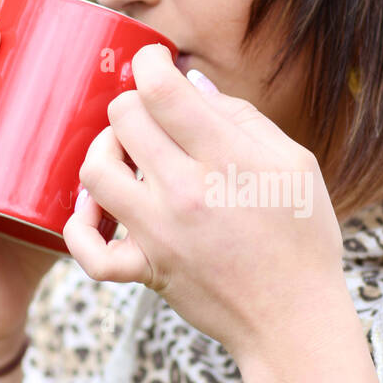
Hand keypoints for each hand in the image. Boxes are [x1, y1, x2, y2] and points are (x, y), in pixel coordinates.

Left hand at [62, 44, 343, 362]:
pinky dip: (80, 230)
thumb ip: (243, 118)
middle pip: (123, 118)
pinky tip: (94, 212)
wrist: (294, 318)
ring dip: (104, 151)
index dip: (151, 64)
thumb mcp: (295, 165)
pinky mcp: (145, 270)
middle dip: (133, 104)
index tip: (157, 67)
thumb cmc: (302, 238)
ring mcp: (159, 233)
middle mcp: (186, 191)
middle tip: (150, 116)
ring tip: (126, 156)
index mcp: (227, 158)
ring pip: (94, 171)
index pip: (161, 89)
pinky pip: (89, 252)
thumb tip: (192, 85)